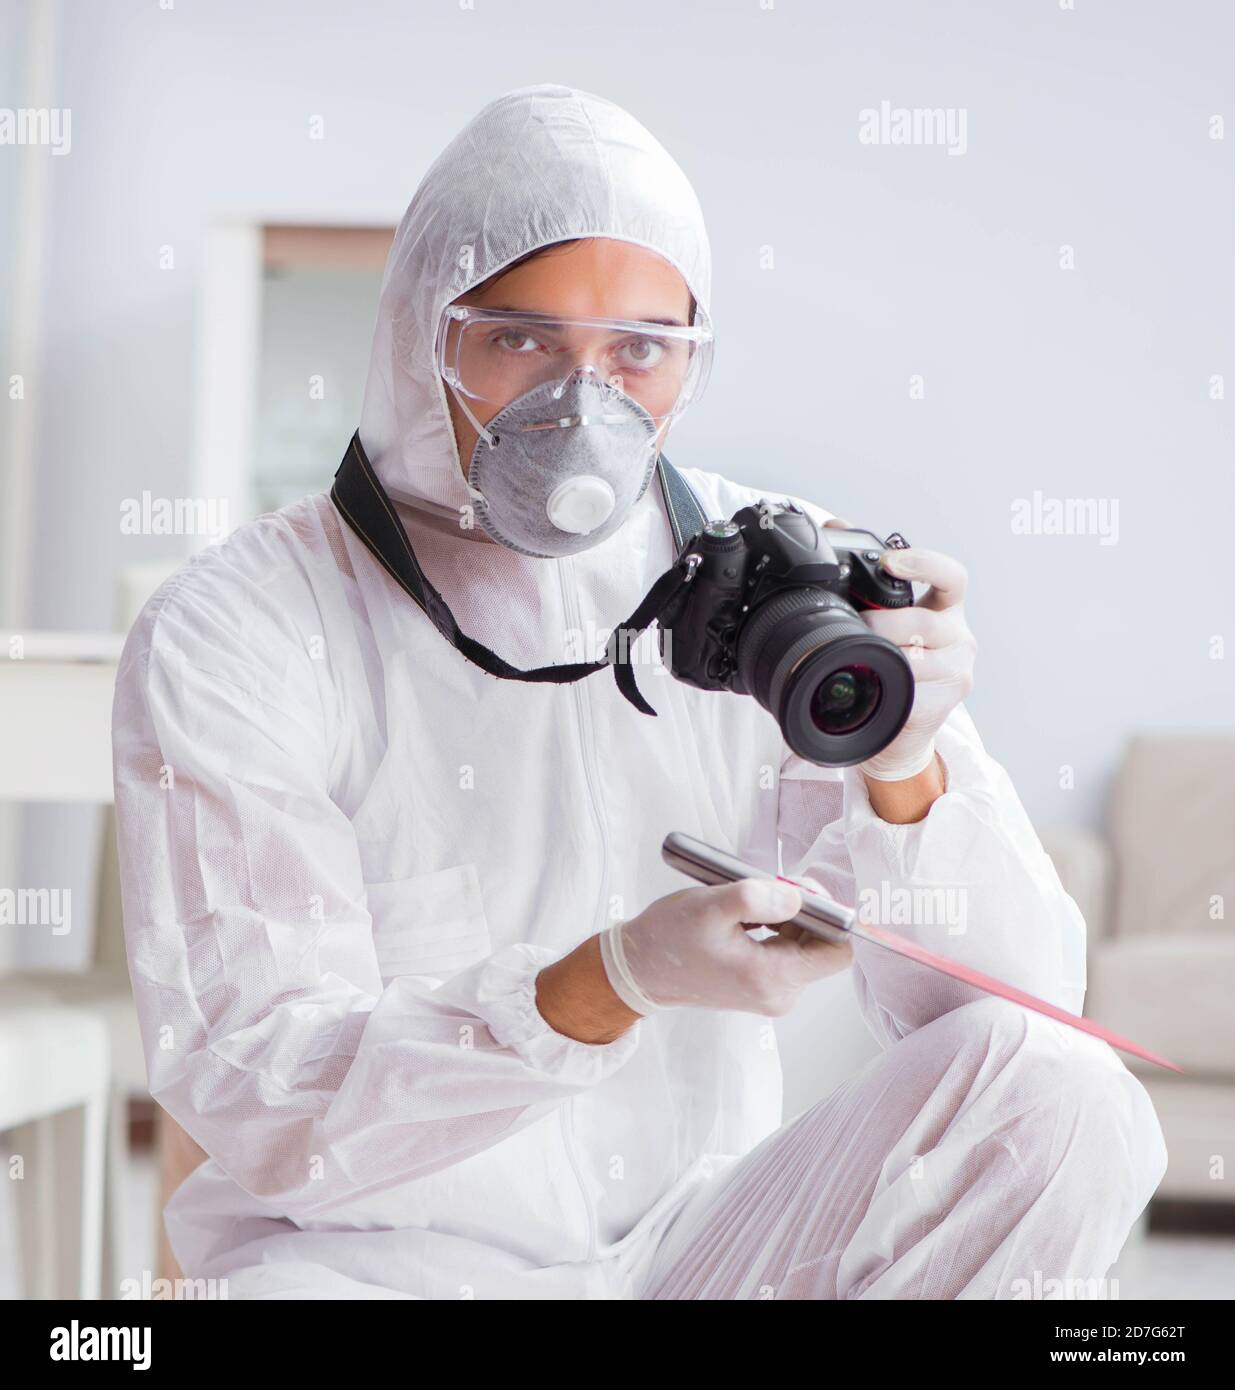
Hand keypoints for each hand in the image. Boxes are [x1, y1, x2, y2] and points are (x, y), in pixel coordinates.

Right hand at [598, 879, 852, 1017]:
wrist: (640, 968)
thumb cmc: (670, 937)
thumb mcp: (710, 907)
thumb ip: (756, 899)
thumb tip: (797, 897)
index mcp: (772, 978)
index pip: (837, 951)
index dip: (828, 915)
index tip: (797, 890)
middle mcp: (779, 994)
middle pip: (821, 946)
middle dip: (804, 911)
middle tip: (770, 888)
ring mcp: (770, 994)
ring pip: (804, 946)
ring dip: (787, 918)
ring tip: (750, 905)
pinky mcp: (760, 986)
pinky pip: (786, 952)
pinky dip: (775, 929)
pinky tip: (747, 918)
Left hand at [824, 521, 975, 782]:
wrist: (896, 729)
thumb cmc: (891, 666)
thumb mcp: (884, 619)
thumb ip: (868, 580)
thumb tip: (836, 528)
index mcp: (946, 609)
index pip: (951, 576)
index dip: (924, 563)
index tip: (890, 561)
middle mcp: (958, 637)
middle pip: (925, 621)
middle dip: (884, 624)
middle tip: (857, 627)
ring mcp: (956, 671)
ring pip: (917, 657)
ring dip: (884, 656)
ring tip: (860, 659)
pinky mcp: (944, 703)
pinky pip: (911, 690)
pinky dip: (888, 687)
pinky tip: (875, 688)